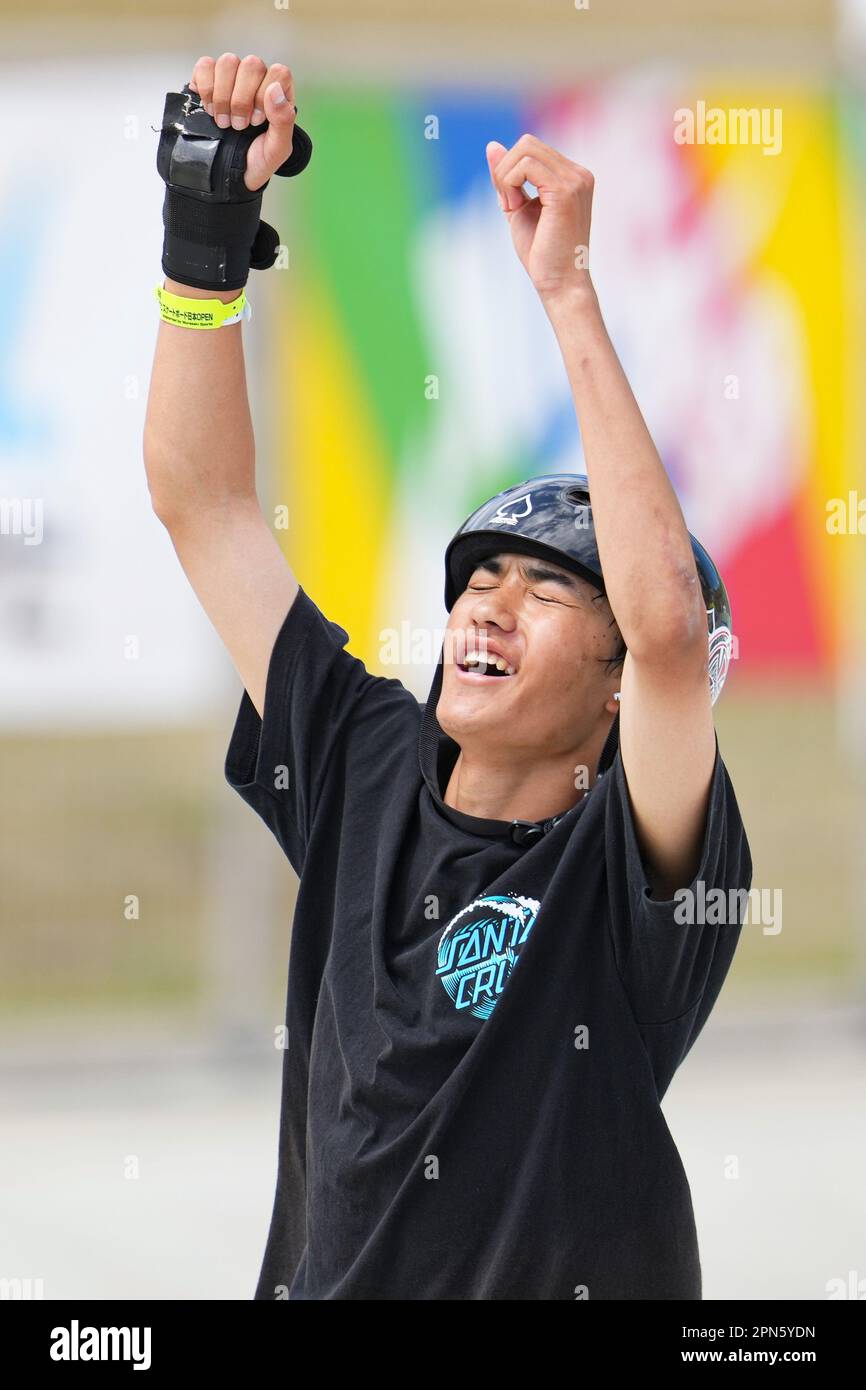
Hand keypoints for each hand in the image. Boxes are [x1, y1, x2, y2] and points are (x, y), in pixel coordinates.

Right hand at [188, 54, 296, 192]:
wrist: (230, 173)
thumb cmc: (258, 159)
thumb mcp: (278, 149)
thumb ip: (284, 120)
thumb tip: (275, 89)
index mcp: (278, 92)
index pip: (278, 72)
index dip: (265, 95)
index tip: (257, 120)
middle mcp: (256, 78)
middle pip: (251, 65)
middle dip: (242, 100)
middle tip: (239, 126)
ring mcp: (232, 75)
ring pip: (228, 62)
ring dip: (222, 96)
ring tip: (223, 121)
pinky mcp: (208, 77)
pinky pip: (205, 66)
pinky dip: (205, 89)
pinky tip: (210, 109)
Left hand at [485, 134, 594, 302]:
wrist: (560, 284)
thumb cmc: (542, 253)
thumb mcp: (518, 207)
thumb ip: (508, 178)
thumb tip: (492, 145)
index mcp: (572, 176)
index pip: (531, 148)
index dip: (510, 171)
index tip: (510, 201)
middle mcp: (579, 173)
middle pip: (527, 143)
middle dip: (505, 171)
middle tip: (507, 203)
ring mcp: (575, 180)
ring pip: (525, 150)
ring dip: (505, 178)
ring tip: (511, 206)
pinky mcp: (565, 190)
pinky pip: (526, 165)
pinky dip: (509, 183)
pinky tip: (513, 206)